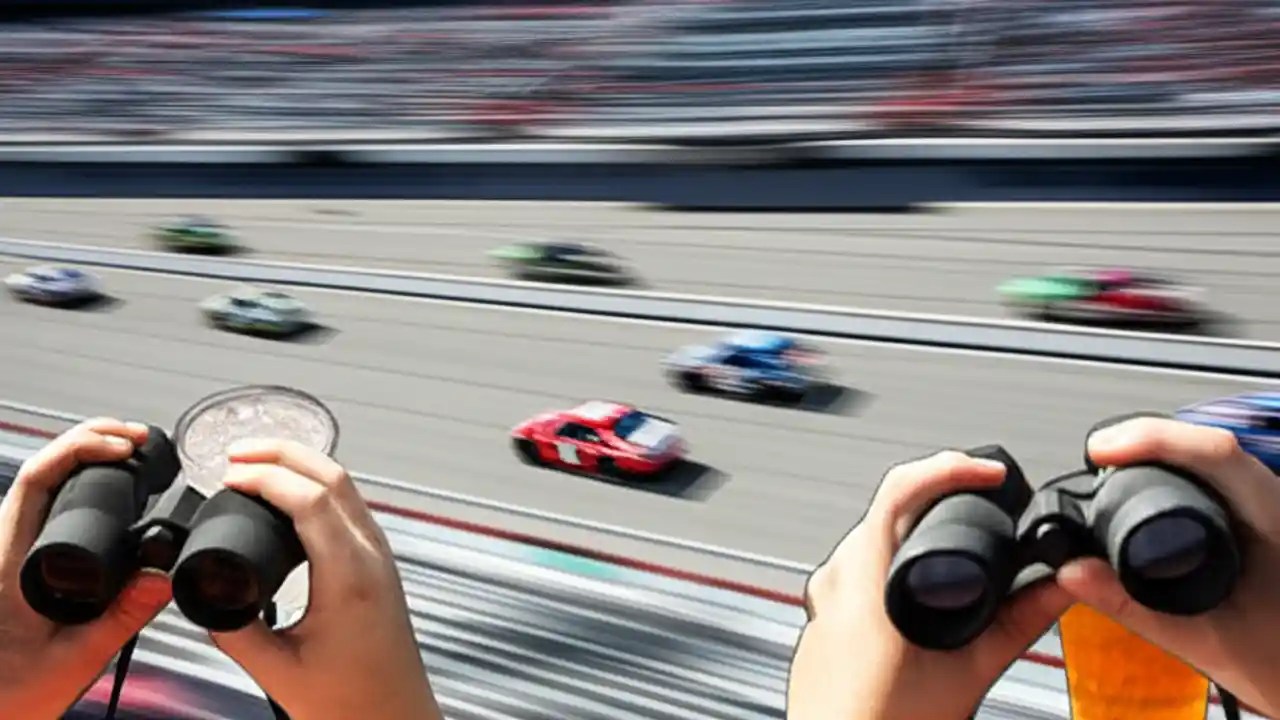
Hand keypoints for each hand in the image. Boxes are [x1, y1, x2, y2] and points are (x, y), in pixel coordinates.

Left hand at [0, 419, 172, 718]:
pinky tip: (106, 492)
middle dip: (90, 440)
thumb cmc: (5, 696)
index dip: (82, 448)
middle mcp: (2, 548)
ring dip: (82, 459)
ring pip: (39, 486)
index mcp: (8, 560)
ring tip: (127, 451)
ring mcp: (7, 554)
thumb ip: (120, 619)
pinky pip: (44, 509)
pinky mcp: (17, 566)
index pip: (37, 478)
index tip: (124, 446)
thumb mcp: (72, 662)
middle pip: (40, 469)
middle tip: (136, 437)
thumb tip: (161, 576)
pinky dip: (77, 486)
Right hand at [208, 439, 442, 719]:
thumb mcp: (277, 671)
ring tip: (253, 466)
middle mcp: (372, 556)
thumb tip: (205, 595)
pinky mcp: (377, 562)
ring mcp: (380, 555)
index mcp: (351, 576)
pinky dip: (313, 486)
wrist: (396, 718)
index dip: (265, 478)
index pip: (311, 499)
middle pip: (332, 475)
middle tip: (235, 454)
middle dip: (282, 453)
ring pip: (345, 485)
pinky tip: (285, 496)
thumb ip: (235, 630)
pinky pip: (348, 505)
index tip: (227, 477)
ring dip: (299, 465)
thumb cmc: (354, 700)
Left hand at [788, 451, 1070, 719]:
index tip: (987, 471)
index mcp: (864, 580)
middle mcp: (834, 580)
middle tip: (984, 492)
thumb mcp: (970, 671)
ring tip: (959, 530)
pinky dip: (895, 561)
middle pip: (886, 509)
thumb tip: (1060, 585)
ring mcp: (823, 597)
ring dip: (917, 528)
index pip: (899, 487)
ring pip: (871, 537)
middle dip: (940, 494)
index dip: (951, 466)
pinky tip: (922, 579)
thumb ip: (1020, 622)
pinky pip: (857, 568)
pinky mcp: (822, 615)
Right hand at [1058, 417, 1279, 716]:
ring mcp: (1272, 508)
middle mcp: (1278, 506)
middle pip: (1209, 443)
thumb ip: (1133, 606)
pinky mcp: (1261, 517)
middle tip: (1099, 452)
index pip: (1217, 454)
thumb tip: (1073, 571)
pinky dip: (1176, 468)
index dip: (1154, 439)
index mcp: (1276, 524)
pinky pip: (1218, 473)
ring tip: (1113, 459)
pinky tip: (1147, 477)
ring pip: (1217, 453)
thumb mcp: (1205, 642)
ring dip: (1162, 449)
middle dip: (1147, 437)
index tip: (1105, 450)